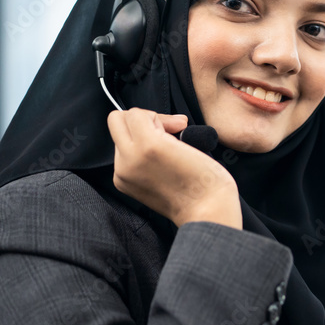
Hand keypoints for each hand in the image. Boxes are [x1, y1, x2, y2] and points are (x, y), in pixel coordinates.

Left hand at [107, 109, 241, 228]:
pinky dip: (136, 154)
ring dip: (138, 138)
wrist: (206, 211)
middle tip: (163, 132)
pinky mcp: (123, 184)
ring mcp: (123, 174)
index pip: (136, 113)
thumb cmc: (206, 178)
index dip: (160, 116)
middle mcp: (129, 159)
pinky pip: (121, 157)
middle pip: (118, 121)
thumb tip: (155, 122)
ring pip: (119, 138)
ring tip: (164, 150)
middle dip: (140, 122)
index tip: (177, 127)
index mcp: (148, 146)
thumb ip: (163, 124)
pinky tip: (157, 163)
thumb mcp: (191, 140)